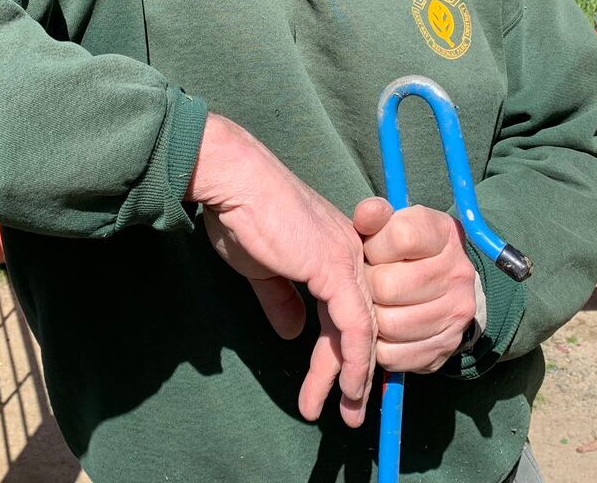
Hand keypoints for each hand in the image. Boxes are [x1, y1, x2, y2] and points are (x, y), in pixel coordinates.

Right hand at [187, 114, 375, 426]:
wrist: (234, 181)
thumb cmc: (241, 215)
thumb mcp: (262, 268)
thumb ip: (282, 300)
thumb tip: (294, 333)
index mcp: (335, 251)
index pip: (349, 310)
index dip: (344, 352)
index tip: (339, 387)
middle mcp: (351, 254)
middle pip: (360, 325)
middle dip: (355, 374)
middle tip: (353, 414)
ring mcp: (347, 260)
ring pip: (363, 332)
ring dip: (354, 379)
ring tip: (348, 415)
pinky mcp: (336, 269)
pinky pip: (355, 327)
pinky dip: (356, 361)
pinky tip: (351, 389)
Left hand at [353, 198, 479, 373]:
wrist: (444, 288)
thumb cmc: (405, 253)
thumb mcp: (393, 225)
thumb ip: (375, 216)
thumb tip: (366, 213)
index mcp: (445, 234)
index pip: (402, 236)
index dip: (374, 246)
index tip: (371, 251)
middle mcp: (458, 272)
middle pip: (388, 286)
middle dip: (367, 286)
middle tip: (367, 284)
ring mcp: (456, 312)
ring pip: (388, 324)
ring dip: (372, 318)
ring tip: (374, 305)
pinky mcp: (446, 347)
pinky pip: (394, 355)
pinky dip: (380, 346)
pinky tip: (383, 330)